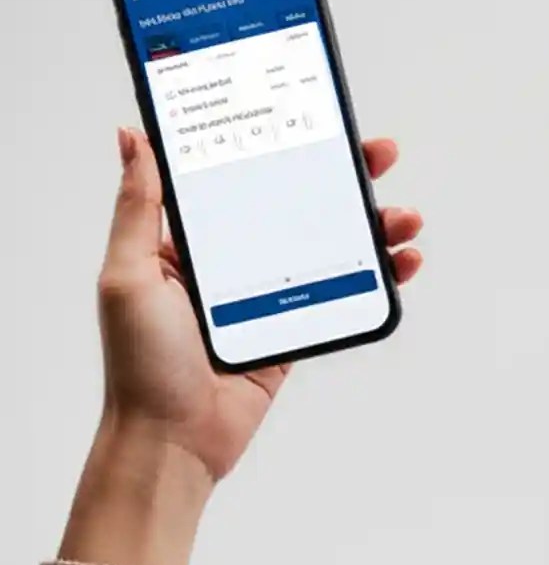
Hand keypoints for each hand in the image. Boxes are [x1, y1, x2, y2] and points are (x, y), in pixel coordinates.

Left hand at [58, 127, 423, 564]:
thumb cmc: (141, 364)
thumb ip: (138, 207)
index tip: (316, 122)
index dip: (284, 147)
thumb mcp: (128, 275)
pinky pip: (344, 292)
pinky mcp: (296, 327)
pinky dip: (378, 275)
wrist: (174, 441)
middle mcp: (235, 260)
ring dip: (374, 227)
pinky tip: (401, 263)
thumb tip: (132, 138)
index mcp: (194, 241)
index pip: (247, 178)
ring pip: (333, 245)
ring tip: (402, 218)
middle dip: (345, 177)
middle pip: (301, 203)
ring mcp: (270, 293)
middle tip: (377, 155)